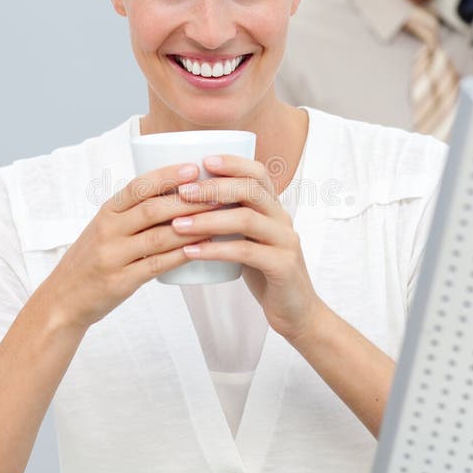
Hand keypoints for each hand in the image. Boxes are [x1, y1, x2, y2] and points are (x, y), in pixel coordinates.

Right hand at [40, 162, 215, 333]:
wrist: (64, 299)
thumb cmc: (93, 259)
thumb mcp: (106, 228)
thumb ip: (134, 212)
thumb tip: (179, 191)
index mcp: (107, 212)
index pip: (138, 187)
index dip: (167, 176)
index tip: (194, 168)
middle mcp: (108, 230)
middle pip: (153, 209)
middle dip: (189, 200)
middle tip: (219, 193)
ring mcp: (114, 256)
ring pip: (160, 237)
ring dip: (193, 226)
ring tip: (220, 219)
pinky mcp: (121, 281)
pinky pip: (158, 265)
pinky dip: (183, 255)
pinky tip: (204, 249)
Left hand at [171, 154, 322, 342]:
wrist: (295, 311)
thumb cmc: (264, 272)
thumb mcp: (248, 239)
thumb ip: (230, 219)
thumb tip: (185, 200)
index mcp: (273, 208)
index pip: (257, 173)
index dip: (232, 163)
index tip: (203, 161)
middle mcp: (282, 218)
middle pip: (251, 190)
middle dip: (213, 188)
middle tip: (181, 192)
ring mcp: (286, 241)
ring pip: (246, 219)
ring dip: (208, 220)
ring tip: (177, 225)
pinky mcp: (283, 266)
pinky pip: (247, 252)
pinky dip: (215, 250)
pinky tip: (191, 252)